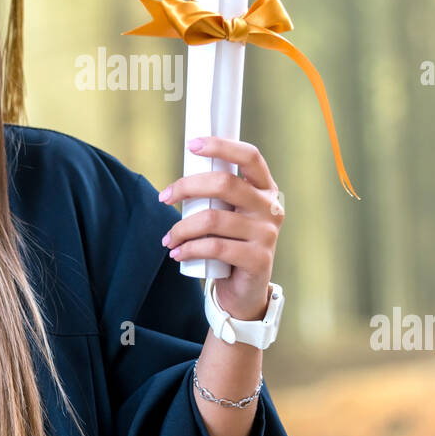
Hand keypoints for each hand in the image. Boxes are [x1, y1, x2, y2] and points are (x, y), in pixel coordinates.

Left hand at [158, 136, 283, 320]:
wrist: (245, 290)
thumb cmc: (230, 243)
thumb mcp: (228, 213)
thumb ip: (216, 195)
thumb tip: (180, 180)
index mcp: (265, 189)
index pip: (249, 157)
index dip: (221, 146)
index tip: (192, 145)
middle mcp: (271, 207)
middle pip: (224, 184)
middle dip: (186, 187)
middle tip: (164, 197)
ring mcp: (267, 233)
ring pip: (213, 218)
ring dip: (181, 228)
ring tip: (168, 238)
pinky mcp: (259, 259)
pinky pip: (215, 247)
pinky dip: (189, 249)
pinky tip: (177, 253)